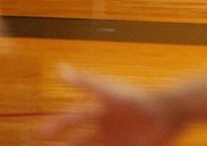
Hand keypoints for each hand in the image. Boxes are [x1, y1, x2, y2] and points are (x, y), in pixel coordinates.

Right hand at [40, 66, 180, 145]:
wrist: (168, 111)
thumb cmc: (137, 100)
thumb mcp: (108, 93)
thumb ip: (85, 83)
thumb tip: (59, 68)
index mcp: (100, 111)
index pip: (71, 119)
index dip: (55, 126)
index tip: (37, 134)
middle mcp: (107, 126)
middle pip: (80, 139)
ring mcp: (118, 139)